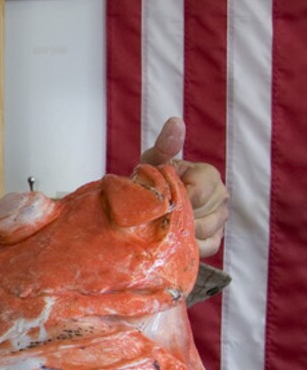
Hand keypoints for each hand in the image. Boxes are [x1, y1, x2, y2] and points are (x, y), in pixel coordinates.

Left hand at [139, 117, 229, 257]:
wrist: (147, 204)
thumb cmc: (151, 178)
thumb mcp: (154, 161)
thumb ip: (165, 145)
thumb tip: (175, 121)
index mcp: (209, 175)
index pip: (197, 194)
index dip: (174, 200)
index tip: (157, 199)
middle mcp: (221, 197)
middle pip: (201, 215)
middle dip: (176, 216)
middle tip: (154, 214)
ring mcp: (220, 219)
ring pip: (204, 232)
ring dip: (181, 232)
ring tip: (161, 226)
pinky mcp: (215, 239)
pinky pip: (206, 248)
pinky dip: (189, 246)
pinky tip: (172, 241)